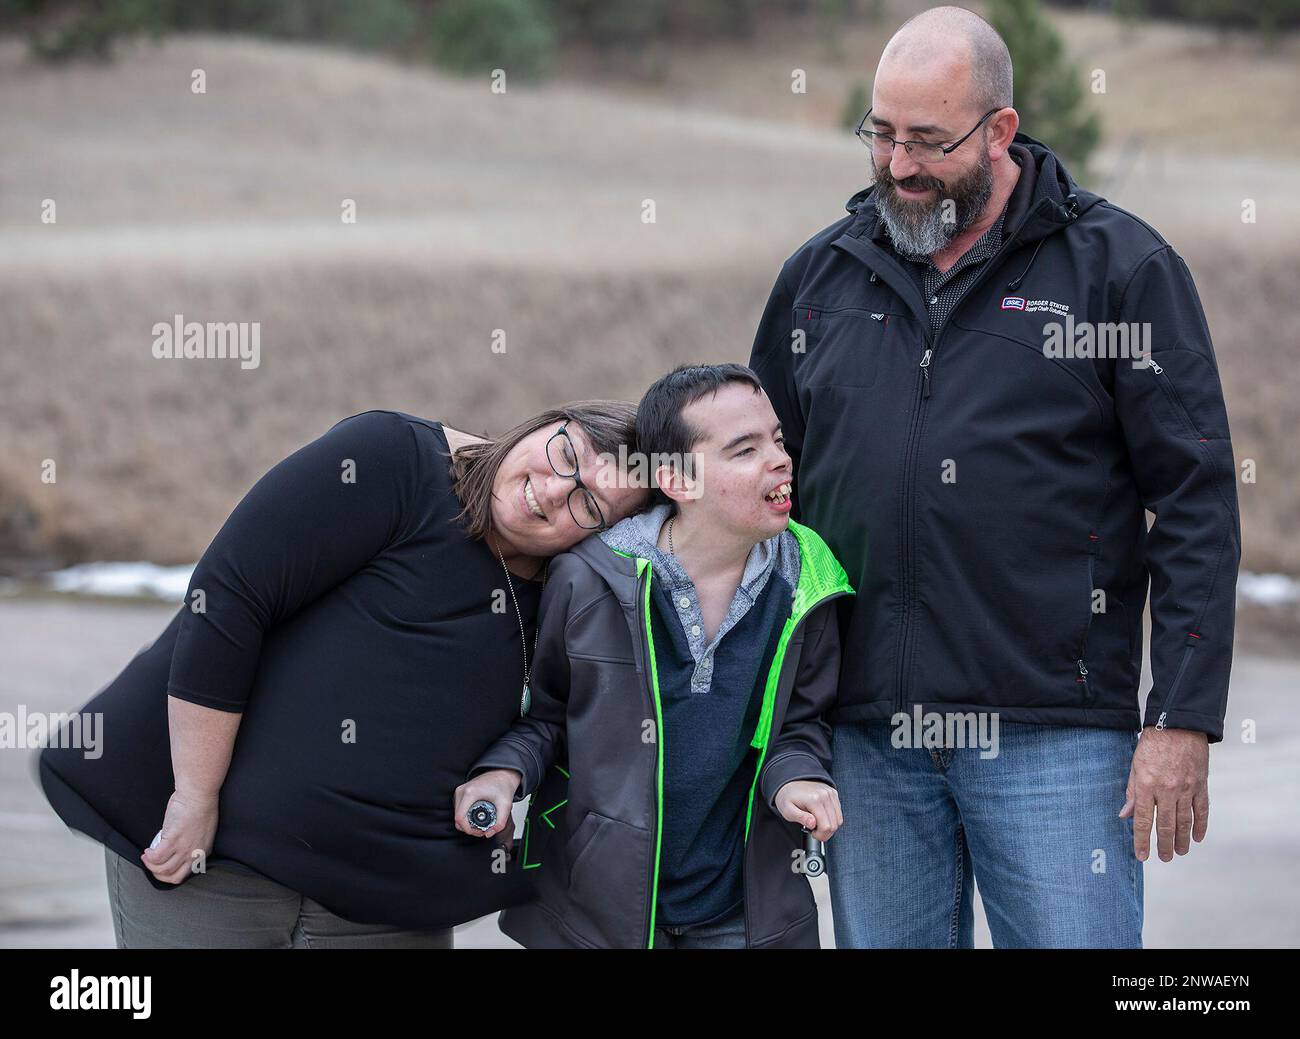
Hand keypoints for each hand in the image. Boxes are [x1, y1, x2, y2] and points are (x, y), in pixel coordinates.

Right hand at [141, 789, 218, 883]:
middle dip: (157, 874)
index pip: (185, 873)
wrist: (198, 794)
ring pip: (163, 868)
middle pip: (172, 876)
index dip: (169, 874)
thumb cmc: (200, 807)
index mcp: (202, 852)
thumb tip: (176, 850)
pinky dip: (149, 857)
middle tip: (151, 865)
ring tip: (146, 857)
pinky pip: (157, 856)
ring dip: (150, 865)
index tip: (161, 868)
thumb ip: (191, 844)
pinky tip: (147, 851)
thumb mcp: (201, 833)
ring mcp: (184, 847)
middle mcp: (194, 853)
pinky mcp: (174, 839)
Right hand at [453, 769, 520, 838]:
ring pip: (457, 815)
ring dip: (467, 824)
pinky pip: (459, 810)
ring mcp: (459, 791)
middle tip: (482, 830)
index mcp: (470, 793)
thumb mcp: (506, 806)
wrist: (502, 774)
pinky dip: (466, 817)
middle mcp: (461, 791)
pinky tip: (477, 817)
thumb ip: (500, 823)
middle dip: (469, 828)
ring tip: (481, 824)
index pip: (460, 818)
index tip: (479, 832)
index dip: (468, 830)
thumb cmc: (503, 785)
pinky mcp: (460, 793)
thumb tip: (489, 834)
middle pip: (457, 819)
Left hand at [774, 780, 841, 841]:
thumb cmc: (787, 797)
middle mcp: (825, 795)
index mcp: (814, 800)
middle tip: (814, 831)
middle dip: (825, 833)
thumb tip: (813, 824)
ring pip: (839, 820)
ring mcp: (830, 793)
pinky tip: (822, 817)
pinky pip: (839, 812)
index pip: (826, 826)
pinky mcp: (833, 793)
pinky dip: (832, 819)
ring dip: (830, 827)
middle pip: (834, 825)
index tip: (812, 833)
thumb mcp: (787, 810)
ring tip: (818, 824)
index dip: (820, 835)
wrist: (790, 782)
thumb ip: (800, 817)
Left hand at [1119, 726, 1208, 861]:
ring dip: (1182, 840)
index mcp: (1147, 785)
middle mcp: (1167, 790)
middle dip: (1164, 845)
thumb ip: (1132, 792)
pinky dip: (1201, 825)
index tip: (1142, 855)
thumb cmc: (1152, 744)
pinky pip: (1202, 810)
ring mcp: (1186, 788)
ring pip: (1185, 821)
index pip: (1143, 820)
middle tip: (1164, 858)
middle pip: (1166, 825)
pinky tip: (1197, 837)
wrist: (1178, 726)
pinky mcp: (1200, 785)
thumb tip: (1125, 815)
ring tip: (1180, 852)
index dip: (1142, 840)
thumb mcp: (1135, 765)